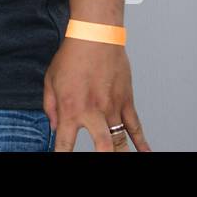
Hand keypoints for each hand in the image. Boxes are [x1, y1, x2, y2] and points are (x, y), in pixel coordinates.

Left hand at [43, 37, 150, 151]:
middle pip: (103, 146)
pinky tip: (146, 153)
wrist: (95, 35)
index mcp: (71, 109)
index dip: (61, 156)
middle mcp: (93, 112)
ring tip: (121, 159)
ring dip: (121, 152)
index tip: (61, 161)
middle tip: (99, 162)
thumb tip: (54, 127)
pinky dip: (142, 143)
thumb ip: (50, 106)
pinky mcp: (126, 101)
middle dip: (103, 158)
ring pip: (121, 140)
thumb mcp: (50, 80)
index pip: (64, 143)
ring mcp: (112, 108)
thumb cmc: (72, 55)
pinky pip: (136, 127)